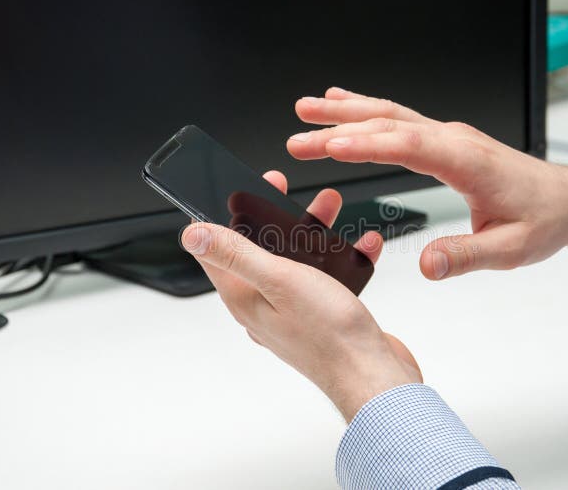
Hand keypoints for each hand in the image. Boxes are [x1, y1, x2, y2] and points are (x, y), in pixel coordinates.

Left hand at [181, 171, 421, 421]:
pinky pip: (327, 277)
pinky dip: (342, 258)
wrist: (374, 377)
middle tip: (293, 194)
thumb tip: (192, 235)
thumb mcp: (278, 281)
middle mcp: (264, 304)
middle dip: (280, 216)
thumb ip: (236, 254)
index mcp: (245, 296)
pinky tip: (360, 246)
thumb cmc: (329, 336)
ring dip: (314, 232)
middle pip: (262, 249)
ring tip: (331, 208)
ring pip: (297, 260)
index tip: (246, 189)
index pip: (220, 248)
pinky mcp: (322, 316)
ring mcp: (293, 311)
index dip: (228, 213)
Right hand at [287, 87, 567, 274]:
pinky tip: (347, 105)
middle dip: (340, 128)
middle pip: (390, 124)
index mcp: (468, 162)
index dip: (368, 144)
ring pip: (392, 114)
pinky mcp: (446, 140)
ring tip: (308, 108)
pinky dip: (369, 109)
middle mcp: (455, 140)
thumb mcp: (511, 249)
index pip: (411, 145)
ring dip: (348, 110)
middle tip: (298, 137)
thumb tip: (427, 265)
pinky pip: (401, 118)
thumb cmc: (543, 220)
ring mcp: (449, 136)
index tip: (330, 147)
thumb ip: (466, 255)